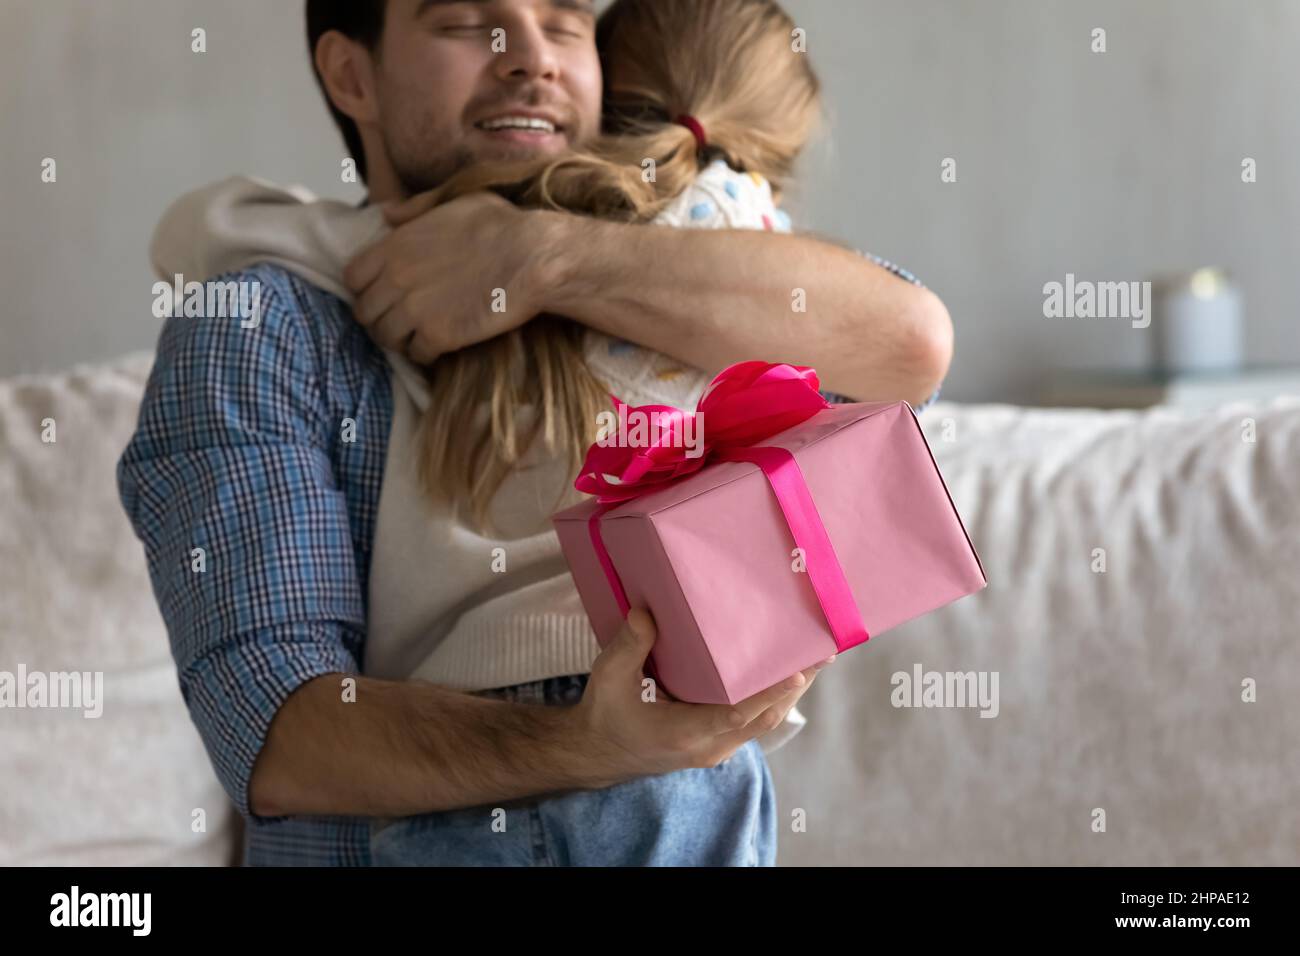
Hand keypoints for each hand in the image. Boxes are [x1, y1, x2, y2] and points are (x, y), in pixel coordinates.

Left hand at [342, 192, 564, 364]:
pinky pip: (417, 355)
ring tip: (417, 337)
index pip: (353, 277)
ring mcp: (415, 310)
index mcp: (395, 245)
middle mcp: (397, 278)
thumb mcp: (454, 200)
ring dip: (400, 340)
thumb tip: (386, 213)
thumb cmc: (501, 224)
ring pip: (386, 338)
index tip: (383, 293)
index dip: (365, 288)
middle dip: (379, 318)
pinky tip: (439, 347)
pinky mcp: (439, 335)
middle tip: (400, 321)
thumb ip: (415, 207)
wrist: (533, 257)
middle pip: (365, 313)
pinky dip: (425, 355)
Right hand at [573, 608, 833, 785]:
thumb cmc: (606, 713)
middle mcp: (708, 746)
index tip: (797, 671)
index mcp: (684, 733)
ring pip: (765, 721)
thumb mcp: (609, 677)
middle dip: (796, 685)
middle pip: (764, 717)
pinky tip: (789, 673)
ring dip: (792, 692)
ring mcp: (716, 748)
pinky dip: (775, 698)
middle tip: (824, 651)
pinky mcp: (718, 742)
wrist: (599, 752)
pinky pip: (756, 722)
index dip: (769, 693)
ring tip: (818, 657)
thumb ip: (629, 646)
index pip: (736, 714)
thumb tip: (646, 613)